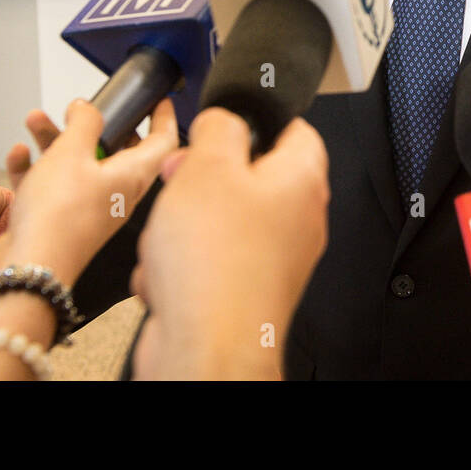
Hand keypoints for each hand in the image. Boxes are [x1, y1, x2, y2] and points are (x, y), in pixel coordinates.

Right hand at [0, 99, 178, 286]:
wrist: (28, 268)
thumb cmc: (58, 217)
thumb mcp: (71, 153)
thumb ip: (83, 123)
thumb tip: (88, 108)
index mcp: (133, 176)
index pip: (162, 142)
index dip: (163, 118)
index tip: (160, 101)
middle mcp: (117, 194)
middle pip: (116, 150)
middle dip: (97, 125)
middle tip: (85, 108)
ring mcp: (91, 208)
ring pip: (80, 164)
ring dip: (58, 140)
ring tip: (36, 121)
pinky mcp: (65, 220)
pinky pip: (56, 185)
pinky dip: (40, 167)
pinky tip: (18, 156)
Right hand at [131, 109, 328, 380]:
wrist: (206, 350)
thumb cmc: (217, 268)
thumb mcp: (207, 167)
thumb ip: (218, 128)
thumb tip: (222, 119)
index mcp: (302, 181)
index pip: (296, 129)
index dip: (257, 119)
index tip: (226, 121)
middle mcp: (297, 222)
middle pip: (249, 177)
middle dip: (203, 178)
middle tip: (181, 179)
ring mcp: (272, 260)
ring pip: (220, 222)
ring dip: (183, 226)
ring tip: (169, 238)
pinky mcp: (244, 293)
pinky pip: (206, 264)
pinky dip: (180, 267)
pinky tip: (168, 276)